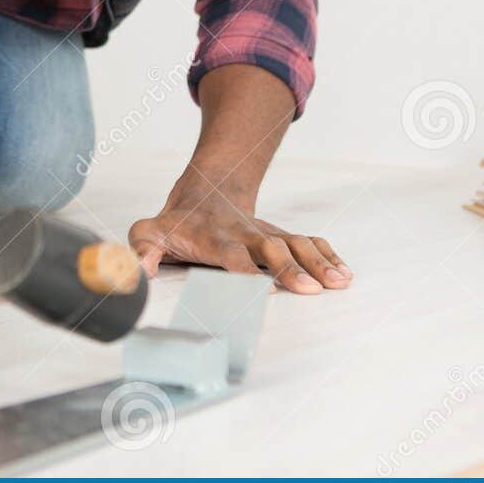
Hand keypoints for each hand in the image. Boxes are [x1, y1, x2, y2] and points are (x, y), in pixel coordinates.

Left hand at [129, 202, 351, 293]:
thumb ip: (143, 248)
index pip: (230, 254)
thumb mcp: (151, 231)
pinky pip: (309, 241)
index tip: (261, 289)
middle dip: (289, 268)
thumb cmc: (178, 223)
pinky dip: (327, 255)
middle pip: (270, 248)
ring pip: (295, 243)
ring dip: (318, 262)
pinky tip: (344, 272)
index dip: (244, 271)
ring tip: (339, 282)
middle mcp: (245, 234)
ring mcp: (267, 233)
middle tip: (309, 289)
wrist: (206, 192)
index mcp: (214, 237)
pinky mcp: (281, 235)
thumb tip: (140, 270)